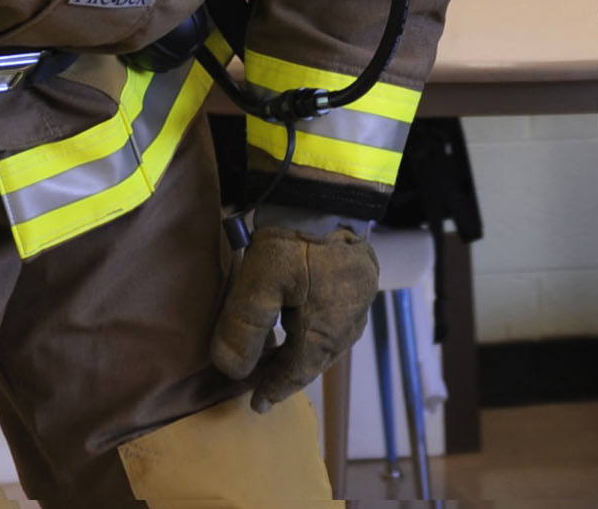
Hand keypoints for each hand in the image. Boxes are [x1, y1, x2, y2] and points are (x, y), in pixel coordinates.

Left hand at [210, 224, 378, 411]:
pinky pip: (340, 322)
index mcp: (328, 330)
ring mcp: (361, 302)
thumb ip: (242, 330)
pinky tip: (303, 324)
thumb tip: (234, 372)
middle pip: (316, 361)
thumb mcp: (259, 281)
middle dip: (289, 373)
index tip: (256, 404)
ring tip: (280, 355)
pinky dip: (318, 331)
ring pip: (330, 343)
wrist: (327, 192)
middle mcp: (350, 324)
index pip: (298, 374)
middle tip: (262, 381)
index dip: (275, 390)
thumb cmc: (293, 238)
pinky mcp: (363, 282)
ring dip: (305, 353)